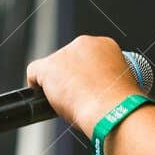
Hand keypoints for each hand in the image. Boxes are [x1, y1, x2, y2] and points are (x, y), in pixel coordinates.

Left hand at [26, 35, 141, 133]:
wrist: (113, 110)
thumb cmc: (119, 105)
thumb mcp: (119, 86)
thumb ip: (104, 81)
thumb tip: (93, 94)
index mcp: (105, 46)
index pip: (87, 57)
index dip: (85, 75)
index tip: (88, 88)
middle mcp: (84, 44)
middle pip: (68, 60)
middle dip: (71, 77)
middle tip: (77, 98)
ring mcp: (65, 54)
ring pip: (53, 67)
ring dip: (57, 83)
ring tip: (69, 102)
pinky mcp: (49, 66)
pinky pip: (34, 71)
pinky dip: (36, 84)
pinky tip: (43, 97)